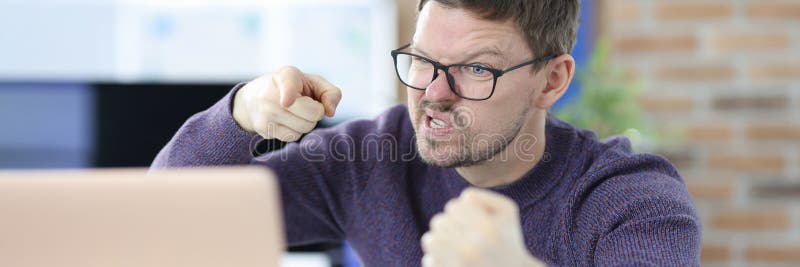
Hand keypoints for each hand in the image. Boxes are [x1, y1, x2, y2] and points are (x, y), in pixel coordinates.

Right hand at [233, 66, 341, 141]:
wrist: (253, 99)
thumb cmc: (294, 89)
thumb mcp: (312, 82)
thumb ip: (330, 92)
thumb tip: (329, 112)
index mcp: (286, 76)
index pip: (288, 85)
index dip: (289, 94)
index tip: (286, 102)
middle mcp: (272, 94)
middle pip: (313, 114)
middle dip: (315, 112)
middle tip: (305, 104)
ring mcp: (266, 113)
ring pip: (304, 128)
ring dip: (306, 123)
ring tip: (294, 112)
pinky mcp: (264, 129)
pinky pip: (293, 137)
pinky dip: (295, 131)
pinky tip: (285, 121)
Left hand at [421, 188, 545, 266]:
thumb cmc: (508, 239)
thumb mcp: (507, 210)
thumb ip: (482, 197)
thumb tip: (459, 200)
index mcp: (486, 228)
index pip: (454, 207)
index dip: (461, 212)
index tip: (473, 221)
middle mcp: (470, 248)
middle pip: (440, 222)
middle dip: (451, 226)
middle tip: (466, 235)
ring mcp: (457, 264)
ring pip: (430, 240)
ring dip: (440, 240)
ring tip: (455, 246)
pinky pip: (429, 259)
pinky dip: (438, 259)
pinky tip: (454, 261)